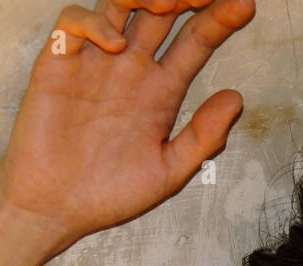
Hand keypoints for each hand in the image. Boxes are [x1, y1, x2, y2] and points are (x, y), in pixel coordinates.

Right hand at [0, 0, 255, 250]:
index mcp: (163, 90)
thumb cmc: (111, 192)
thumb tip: (236, 99)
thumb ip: (202, 136)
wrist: (56, 209)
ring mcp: (96, 62)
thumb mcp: (169, 171)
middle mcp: (131, 68)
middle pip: (161, 12)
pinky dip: (94, 22)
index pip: (196, 42)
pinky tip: (115, 43)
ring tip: (168, 3)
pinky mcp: (58, 64)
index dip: (220, 20)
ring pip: (119, 5)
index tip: (246, 5)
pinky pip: (74, 23)